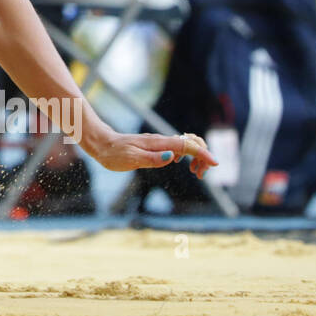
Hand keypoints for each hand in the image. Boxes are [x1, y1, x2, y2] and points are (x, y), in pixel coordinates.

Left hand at [85, 130, 215, 179]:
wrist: (101, 144)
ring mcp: (159, 142)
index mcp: (158, 144)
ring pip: (186, 144)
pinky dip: (187, 154)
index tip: (214, 163)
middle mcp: (161, 141)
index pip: (186, 145)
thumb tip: (172, 157)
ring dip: (196, 156)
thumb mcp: (131, 159)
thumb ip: (152, 159)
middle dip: (202, 155)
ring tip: (197, 172)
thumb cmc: (114, 154)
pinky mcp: (156, 146)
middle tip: (200, 174)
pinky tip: (182, 164)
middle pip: (191, 142)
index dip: (202, 154)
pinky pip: (178, 147)